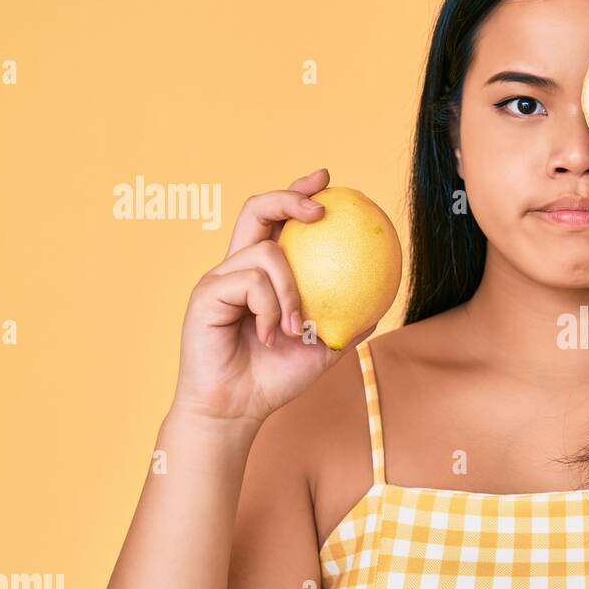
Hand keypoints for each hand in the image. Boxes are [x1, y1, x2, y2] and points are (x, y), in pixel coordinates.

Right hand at [170, 168, 376, 424]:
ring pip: (266, 254)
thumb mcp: (322, 348)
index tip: (326, 179)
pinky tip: (271, 336)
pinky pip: (251, 284)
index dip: (299, 193)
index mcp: (262, 274)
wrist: (238, 409)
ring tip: (295, 327)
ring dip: (291, 290)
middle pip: (257, 210)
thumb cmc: (274, 380)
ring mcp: (219, 279)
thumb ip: (346, 322)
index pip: (278, 221)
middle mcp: (237, 268)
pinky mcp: (205, 294)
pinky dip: (270, 310)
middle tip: (320, 210)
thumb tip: (382, 302)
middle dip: (290, 197)